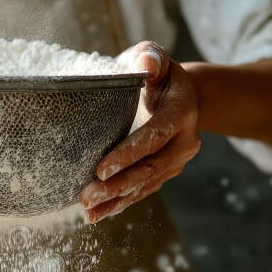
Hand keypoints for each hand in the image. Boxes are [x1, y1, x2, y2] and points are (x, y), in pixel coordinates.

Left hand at [79, 41, 200, 223]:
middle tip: (87, 196)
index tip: (101, 168)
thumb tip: (147, 65)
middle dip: (117, 184)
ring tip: (89, 210)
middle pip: (150, 168)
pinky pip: (142, 192)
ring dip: (116, 200)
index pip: (154, 136)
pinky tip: (98, 215)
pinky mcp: (164, 174)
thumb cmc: (158, 72)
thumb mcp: (155, 56)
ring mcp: (175, 162)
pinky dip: (120, 204)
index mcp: (182, 112)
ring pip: (146, 185)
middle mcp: (184, 142)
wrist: (179, 94)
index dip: (128, 154)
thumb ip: (150, 57)